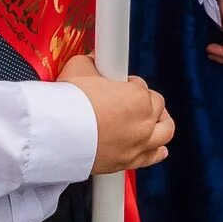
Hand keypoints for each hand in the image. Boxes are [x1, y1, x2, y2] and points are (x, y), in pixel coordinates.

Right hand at [59, 54, 173, 172]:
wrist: (57, 133)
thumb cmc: (70, 100)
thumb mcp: (81, 66)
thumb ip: (93, 62)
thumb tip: (94, 59)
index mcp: (138, 96)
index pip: (142, 86)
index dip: (129, 83)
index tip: (118, 84)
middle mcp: (144, 121)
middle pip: (157, 107)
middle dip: (145, 101)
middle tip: (131, 100)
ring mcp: (138, 144)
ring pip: (165, 131)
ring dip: (161, 123)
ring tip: (155, 119)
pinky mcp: (127, 162)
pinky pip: (153, 157)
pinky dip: (157, 151)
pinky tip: (159, 149)